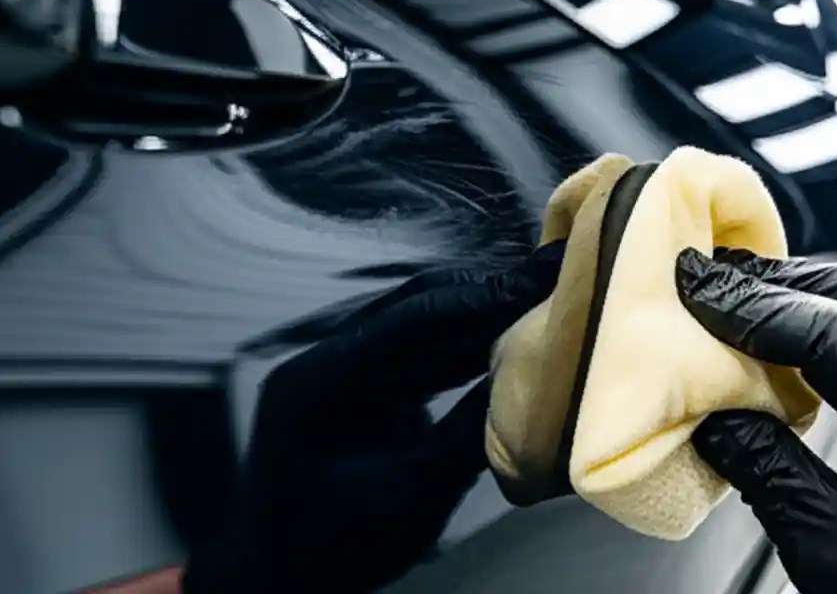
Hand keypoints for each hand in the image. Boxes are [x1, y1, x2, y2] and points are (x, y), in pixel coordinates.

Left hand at [182, 244, 563, 593]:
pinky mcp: (361, 391)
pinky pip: (418, 356)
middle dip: (484, 290)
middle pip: (413, 306)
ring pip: (420, 326)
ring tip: (543, 295)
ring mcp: (341, 373)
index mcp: (320, 380)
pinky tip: (511, 335)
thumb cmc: (339, 546)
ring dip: (479, 313)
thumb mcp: (414, 493)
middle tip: (553, 273)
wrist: (283, 577)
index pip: (410, 317)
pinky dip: (464, 347)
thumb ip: (470, 432)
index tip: (540, 280)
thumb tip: (534, 380)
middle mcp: (325, 361)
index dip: (479, 296)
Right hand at [675, 249, 836, 593]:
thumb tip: (710, 418)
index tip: (695, 289)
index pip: (830, 329)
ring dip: (815, 300)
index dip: (750, 308)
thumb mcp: (834, 551)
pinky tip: (803, 344)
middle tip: (713, 276)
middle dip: (782, 283)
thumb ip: (767, 472)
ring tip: (747, 300)